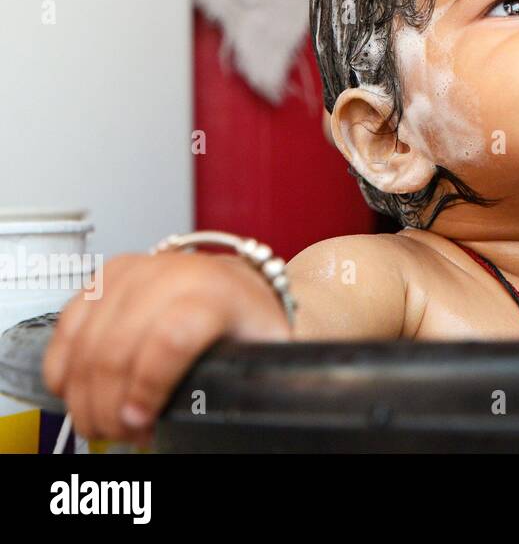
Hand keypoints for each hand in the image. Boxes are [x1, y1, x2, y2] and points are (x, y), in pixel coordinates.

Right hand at [42, 251, 291, 447]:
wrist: (234, 282)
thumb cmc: (247, 320)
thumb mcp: (265, 347)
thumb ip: (254, 377)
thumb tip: (240, 412)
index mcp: (215, 294)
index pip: (170, 340)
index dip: (147, 387)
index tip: (140, 422)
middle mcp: (171, 275)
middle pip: (117, 349)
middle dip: (110, 405)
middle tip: (122, 434)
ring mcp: (134, 273)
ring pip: (86, 343)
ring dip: (84, 395)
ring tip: (102, 423)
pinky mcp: (106, 276)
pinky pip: (68, 326)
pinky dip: (64, 366)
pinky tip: (74, 391)